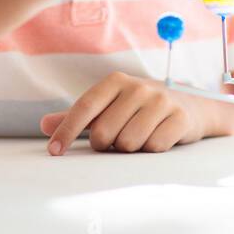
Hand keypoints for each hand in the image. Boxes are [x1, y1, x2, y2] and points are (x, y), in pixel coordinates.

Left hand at [40, 71, 220, 153]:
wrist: (189, 107)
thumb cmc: (139, 109)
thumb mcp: (108, 107)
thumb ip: (77, 116)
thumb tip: (43, 125)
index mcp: (116, 81)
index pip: (84, 107)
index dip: (67, 131)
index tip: (54, 152)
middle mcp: (138, 87)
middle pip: (104, 133)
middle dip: (105, 145)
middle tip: (115, 140)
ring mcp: (161, 101)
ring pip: (128, 143)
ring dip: (129, 149)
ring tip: (137, 138)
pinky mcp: (179, 118)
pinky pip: (153, 147)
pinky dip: (150, 150)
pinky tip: (156, 138)